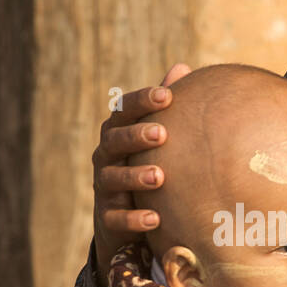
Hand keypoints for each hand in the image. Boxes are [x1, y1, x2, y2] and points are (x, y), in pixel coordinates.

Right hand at [92, 63, 190, 283]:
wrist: (125, 219)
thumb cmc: (145, 166)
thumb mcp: (153, 139)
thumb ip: (164, 108)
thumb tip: (182, 67)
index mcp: (118, 134)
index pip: (123, 111)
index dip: (141, 101)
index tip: (167, 95)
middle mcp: (106, 157)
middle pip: (113, 141)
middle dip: (136, 136)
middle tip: (162, 133)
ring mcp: (104, 188)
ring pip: (112, 179)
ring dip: (134, 177)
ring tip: (160, 177)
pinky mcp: (107, 218)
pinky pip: (116, 219)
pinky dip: (134, 219)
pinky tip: (155, 218)